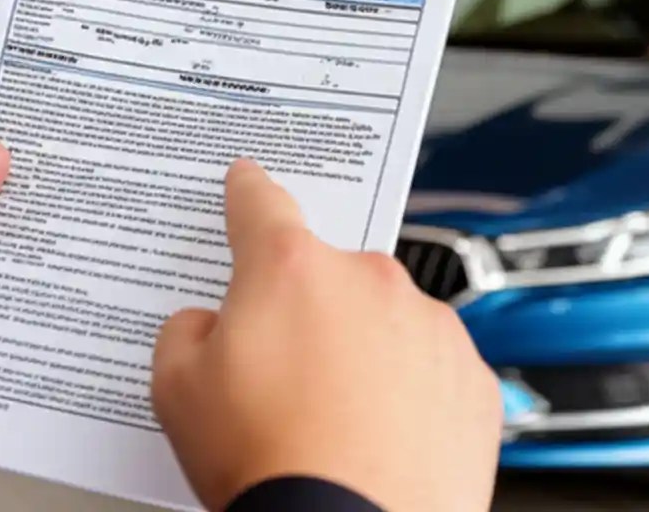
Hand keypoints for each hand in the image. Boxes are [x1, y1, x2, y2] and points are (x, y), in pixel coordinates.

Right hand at [153, 160, 501, 510]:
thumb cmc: (269, 466)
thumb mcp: (176, 391)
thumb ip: (185, 331)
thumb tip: (207, 324)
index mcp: (290, 271)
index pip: (261, 206)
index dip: (248, 192)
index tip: (249, 181)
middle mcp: (368, 282)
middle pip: (328, 277)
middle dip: (307, 314)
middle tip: (285, 379)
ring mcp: (430, 328)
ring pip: (387, 322)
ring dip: (364, 353)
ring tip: (336, 423)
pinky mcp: (473, 379)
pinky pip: (433, 369)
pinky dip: (412, 393)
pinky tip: (382, 439)